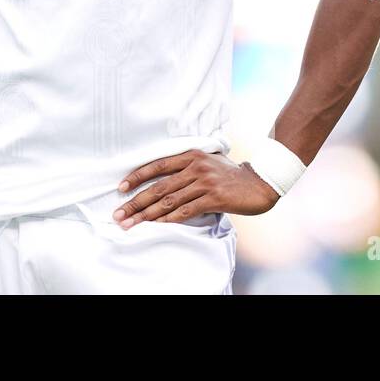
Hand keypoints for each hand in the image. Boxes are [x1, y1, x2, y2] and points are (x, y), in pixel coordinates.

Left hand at [112, 149, 278, 227]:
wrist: (260, 182)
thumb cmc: (231, 173)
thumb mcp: (208, 160)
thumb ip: (187, 164)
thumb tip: (162, 175)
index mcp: (190, 155)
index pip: (157, 165)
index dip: (137, 176)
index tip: (120, 188)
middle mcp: (195, 167)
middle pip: (158, 186)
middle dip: (135, 201)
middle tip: (119, 214)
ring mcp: (204, 182)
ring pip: (169, 200)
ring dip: (147, 214)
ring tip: (132, 223)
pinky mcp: (214, 198)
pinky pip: (186, 210)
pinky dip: (170, 219)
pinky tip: (157, 225)